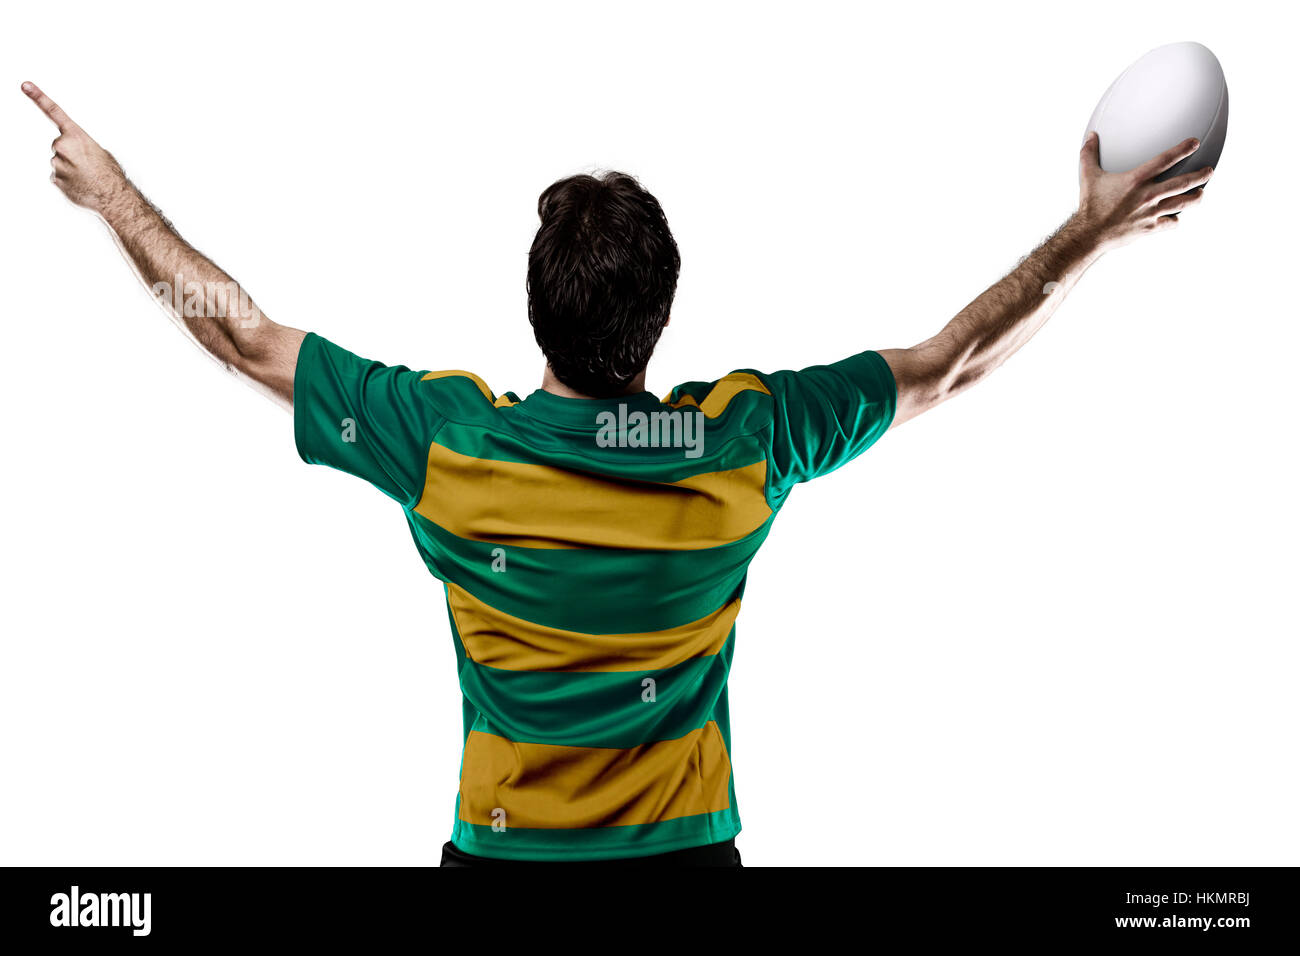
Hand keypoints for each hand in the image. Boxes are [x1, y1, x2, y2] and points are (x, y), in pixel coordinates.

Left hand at [22, 81, 127, 213]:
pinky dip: (68, 181)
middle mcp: (62, 147)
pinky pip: (59, 177)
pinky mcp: (55, 179)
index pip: (54, 112)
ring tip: (87, 177)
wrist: (113, 197)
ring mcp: (57, 164)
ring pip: (59, 163)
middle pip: (60, 146)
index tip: (25, 85)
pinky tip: (81, 185)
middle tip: (87, 165)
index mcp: (76, 136)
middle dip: (71, 154)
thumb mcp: (100, 152)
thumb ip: (80, 146)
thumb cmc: (110, 175)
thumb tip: (70, 154)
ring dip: (70, 169)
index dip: (38, 97)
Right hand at [1076, 132, 1213, 250]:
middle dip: (1201, 175)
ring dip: (1196, 197)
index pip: (1166, 160)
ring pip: (1183, 203)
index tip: (1195, 143)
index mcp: (1136, 179)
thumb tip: (1090, 135)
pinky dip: (1175, 220)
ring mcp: (1151, 212)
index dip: (1183, 149)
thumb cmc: (1089, 204)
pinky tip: (1176, 217)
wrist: (1089, 234)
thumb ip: (1089, 154)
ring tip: (1201, 192)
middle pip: (1184, 182)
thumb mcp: (1088, 176)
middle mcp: (1148, 194)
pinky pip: (1171, 223)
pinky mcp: (1150, 227)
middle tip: (1209, 170)